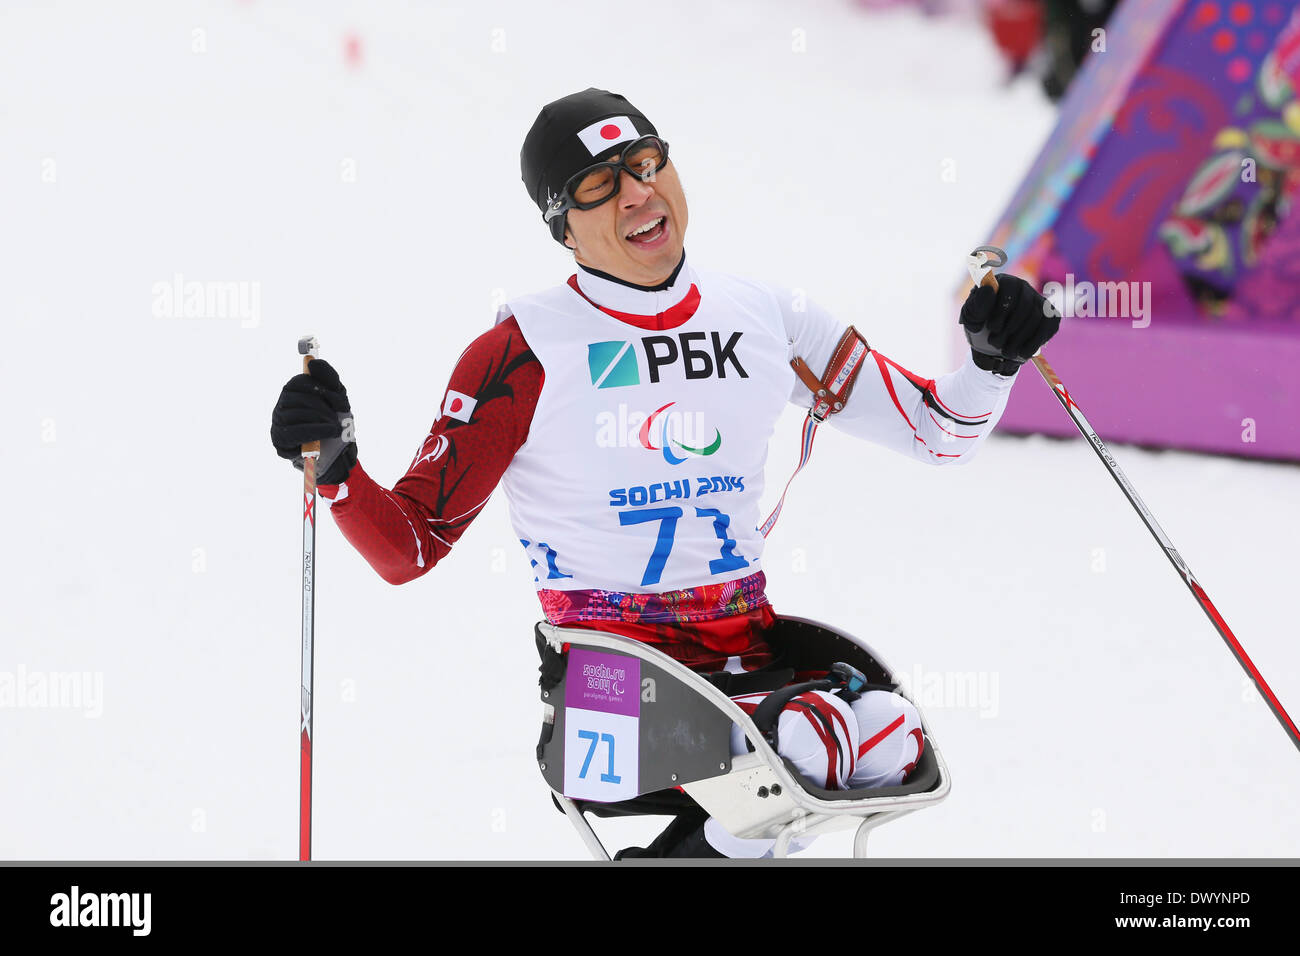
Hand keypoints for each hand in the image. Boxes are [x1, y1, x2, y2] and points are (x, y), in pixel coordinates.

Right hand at [270, 359, 357, 484]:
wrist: (337, 453)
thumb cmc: (333, 422)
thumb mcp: (337, 397)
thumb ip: (328, 377)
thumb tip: (312, 362)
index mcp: (293, 390)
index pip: (302, 381)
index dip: (325, 390)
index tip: (342, 402)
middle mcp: (282, 404)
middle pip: (302, 399)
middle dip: (326, 408)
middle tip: (338, 418)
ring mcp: (278, 422)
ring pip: (299, 414)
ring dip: (324, 421)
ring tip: (335, 429)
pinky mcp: (279, 440)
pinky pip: (295, 432)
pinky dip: (317, 431)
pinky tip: (329, 433)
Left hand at [960, 274, 1060, 374]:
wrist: (991, 345)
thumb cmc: (980, 326)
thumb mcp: (971, 318)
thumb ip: (977, 304)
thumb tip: (988, 288)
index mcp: (1003, 282)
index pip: (1009, 288)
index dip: (1001, 310)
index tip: (992, 328)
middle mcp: (1024, 287)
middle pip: (1025, 306)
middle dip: (1010, 329)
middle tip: (995, 343)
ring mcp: (1038, 301)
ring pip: (1036, 318)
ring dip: (1020, 339)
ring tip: (1005, 352)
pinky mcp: (1050, 316)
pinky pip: (1048, 327)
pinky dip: (1034, 343)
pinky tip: (1022, 353)